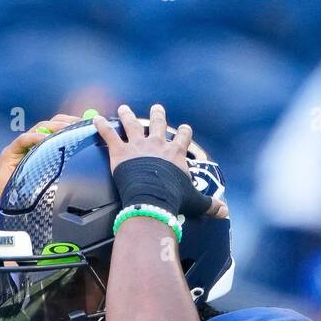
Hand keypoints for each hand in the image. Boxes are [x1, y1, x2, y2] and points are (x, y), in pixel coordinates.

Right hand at [0, 114, 80, 218]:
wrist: (8, 212)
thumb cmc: (33, 200)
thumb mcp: (56, 181)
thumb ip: (66, 169)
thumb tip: (88, 163)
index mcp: (42, 149)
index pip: (57, 129)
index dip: (72, 124)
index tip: (87, 124)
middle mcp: (30, 145)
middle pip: (49, 125)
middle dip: (66, 121)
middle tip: (81, 124)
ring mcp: (18, 148)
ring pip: (37, 128)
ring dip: (54, 127)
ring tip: (68, 128)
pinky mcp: (8, 154)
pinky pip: (23, 141)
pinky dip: (36, 137)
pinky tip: (47, 138)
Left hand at [94, 104, 227, 217]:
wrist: (152, 198)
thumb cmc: (175, 199)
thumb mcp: (195, 201)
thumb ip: (209, 204)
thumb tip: (225, 212)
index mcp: (176, 152)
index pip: (183, 136)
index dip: (184, 132)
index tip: (184, 129)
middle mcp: (157, 143)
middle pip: (157, 122)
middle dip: (157, 115)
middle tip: (156, 108)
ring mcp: (138, 145)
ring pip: (132, 123)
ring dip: (127, 115)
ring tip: (124, 109)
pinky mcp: (120, 151)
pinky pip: (109, 134)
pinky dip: (102, 126)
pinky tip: (95, 120)